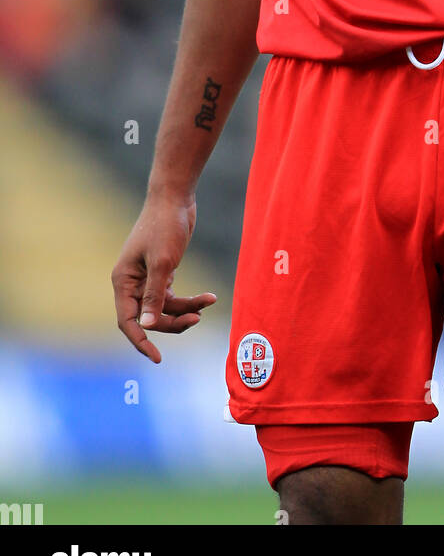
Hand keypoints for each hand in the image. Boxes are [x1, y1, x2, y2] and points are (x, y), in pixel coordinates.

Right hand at [111, 192, 216, 362]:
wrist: (175, 198)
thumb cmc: (164, 226)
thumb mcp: (162, 262)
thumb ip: (154, 295)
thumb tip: (147, 326)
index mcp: (123, 281)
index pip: (128, 321)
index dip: (141, 341)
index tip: (157, 358)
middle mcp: (132, 282)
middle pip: (149, 318)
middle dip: (173, 322)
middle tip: (196, 319)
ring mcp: (147, 278)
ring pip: (164, 309)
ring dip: (186, 310)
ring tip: (208, 301)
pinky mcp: (162, 273)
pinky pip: (173, 297)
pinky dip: (190, 299)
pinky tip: (209, 297)